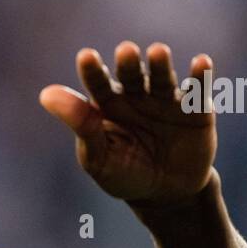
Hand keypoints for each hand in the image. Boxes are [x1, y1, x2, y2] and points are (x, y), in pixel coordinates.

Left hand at [39, 41, 216, 208]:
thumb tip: (45, 95)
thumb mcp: (98, 157)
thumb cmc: (124, 175)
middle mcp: (137, 96)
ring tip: (158, 52)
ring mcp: (166, 101)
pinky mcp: (196, 110)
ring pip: (162, 79)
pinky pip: (198, 91)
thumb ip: (80, 125)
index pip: (98, 84)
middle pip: (131, 76)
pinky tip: (201, 63)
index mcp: (108, 105)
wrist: (166, 196)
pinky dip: (200, 77)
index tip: (86, 56)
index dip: (93, 70)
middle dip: (128, 64)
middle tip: (125, 51)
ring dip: (160, 65)